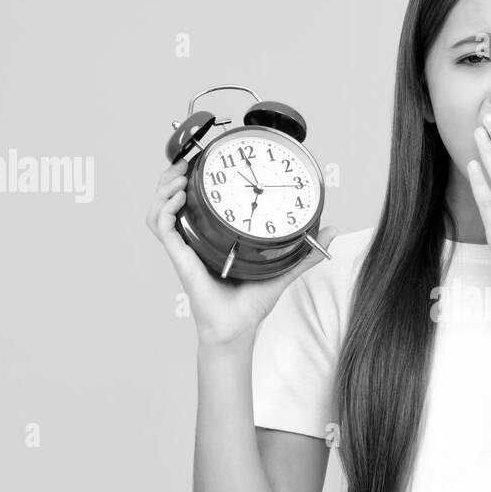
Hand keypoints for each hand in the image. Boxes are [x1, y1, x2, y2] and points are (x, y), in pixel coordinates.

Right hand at [145, 159, 337, 348]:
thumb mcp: (282, 270)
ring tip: (179, 177)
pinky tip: (179, 198)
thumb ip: (304, 252)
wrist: (237, 330)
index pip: (194, 202)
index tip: (202, 161)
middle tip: (187, 162)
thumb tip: (331, 231)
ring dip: (164, 189)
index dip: (192, 179)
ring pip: (160, 210)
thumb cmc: (251, 304)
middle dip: (172, 176)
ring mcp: (185, 249)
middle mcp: (195, 240)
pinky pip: (163, 229)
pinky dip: (165, 210)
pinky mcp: (181, 259)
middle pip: (170, 199)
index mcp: (212, 238)